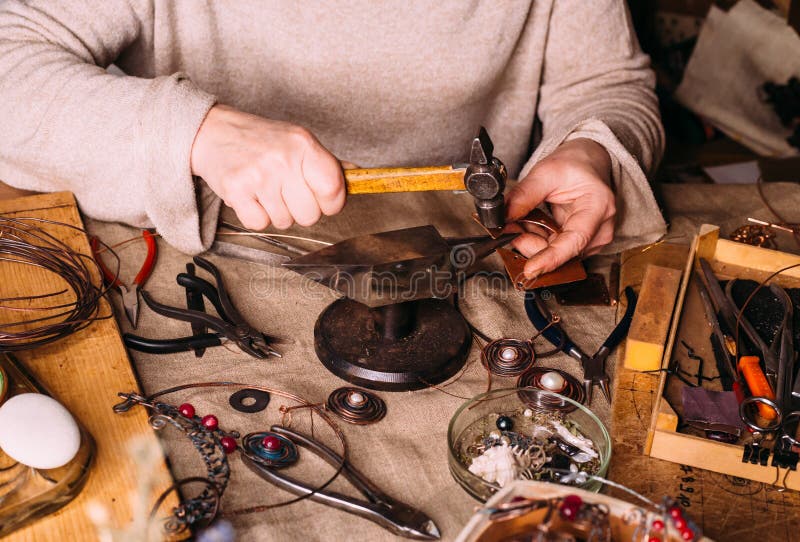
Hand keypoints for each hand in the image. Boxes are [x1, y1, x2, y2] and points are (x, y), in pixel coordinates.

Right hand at [190, 105, 344, 229]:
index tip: (323, 199)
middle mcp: (283, 159)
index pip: (334, 190)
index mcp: (304, 145)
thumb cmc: (261, 140)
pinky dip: (256, 216)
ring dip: (277, 212)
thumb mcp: (298, 141)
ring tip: (267, 190)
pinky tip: (252, 196)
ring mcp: (259, 176)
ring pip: (285, 222)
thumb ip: (327, 163)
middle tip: (288, 192)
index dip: (332, 203)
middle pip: (310, 215)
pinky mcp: (236, 191)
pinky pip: (260, 224)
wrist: (214, 132)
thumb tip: (358, 177)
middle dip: (301, 210)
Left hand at [505, 138, 614, 277]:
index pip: (575, 241)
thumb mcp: (546, 172)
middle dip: (529, 241)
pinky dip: (537, 238)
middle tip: (509, 225)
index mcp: (598, 207)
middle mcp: (600, 229)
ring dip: (531, 238)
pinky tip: (532, 222)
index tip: (530, 269)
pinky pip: (552, 250)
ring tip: (523, 216)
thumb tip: (503, 218)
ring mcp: (591, 240)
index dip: (550, 258)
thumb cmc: (574, 166)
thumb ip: (524, 196)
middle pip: (560, 251)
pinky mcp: (581, 245)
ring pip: (553, 253)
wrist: (586, 166)